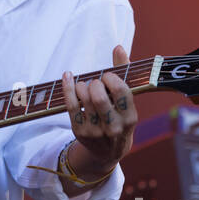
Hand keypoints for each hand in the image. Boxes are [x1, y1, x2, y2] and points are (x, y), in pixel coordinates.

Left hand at [60, 44, 136, 180]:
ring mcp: (95, 131)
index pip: (122, 92)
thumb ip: (124, 73)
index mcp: (130, 117)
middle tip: (96, 83)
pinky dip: (68, 86)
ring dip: (82, 85)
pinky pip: (70, 104)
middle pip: (99, 96)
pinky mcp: (79, 131)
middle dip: (95, 83)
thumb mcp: (126, 101)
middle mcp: (114, 127)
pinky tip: (68, 77)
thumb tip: (118, 47)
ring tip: (86, 86)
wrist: (107, 152)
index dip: (112, 79)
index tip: (108, 77)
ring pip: (84, 99)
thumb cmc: (118, 117)